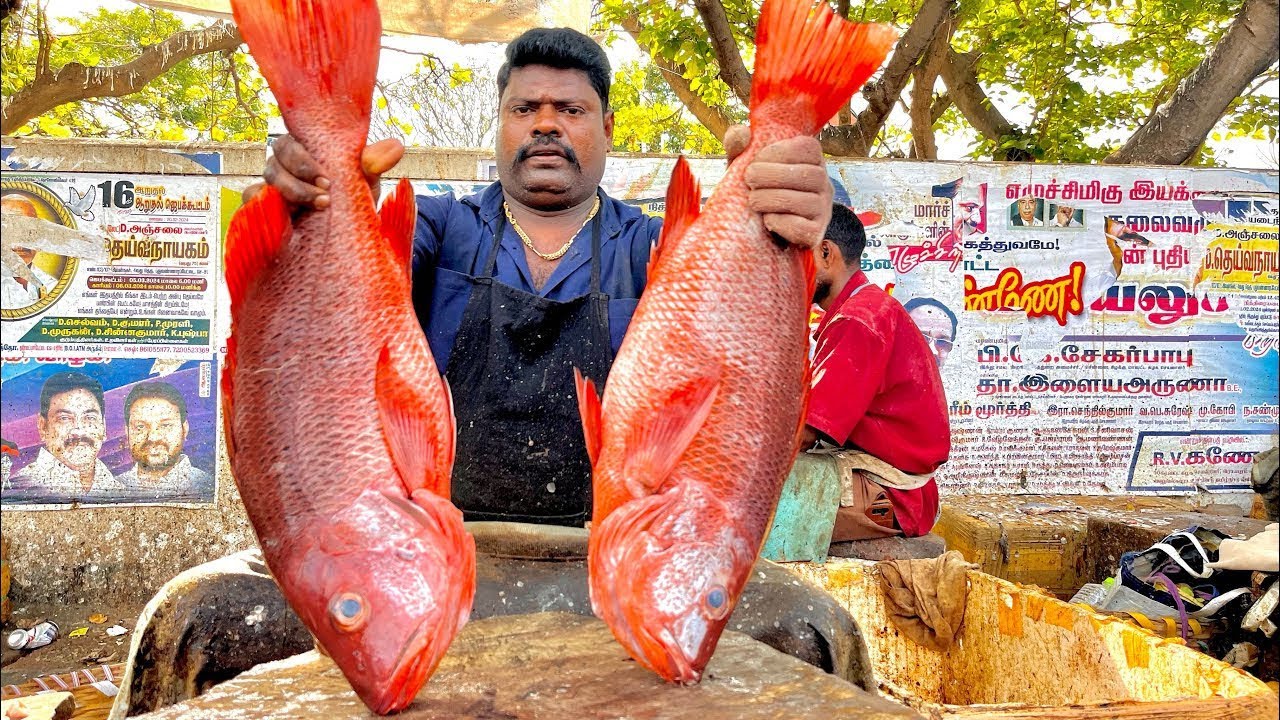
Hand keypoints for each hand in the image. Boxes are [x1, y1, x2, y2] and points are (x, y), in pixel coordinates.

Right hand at [241, 135, 404, 210]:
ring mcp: (271, 193)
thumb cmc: (355, 199)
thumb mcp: (367, 182)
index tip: (328, 180)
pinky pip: (253, 209)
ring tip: (319, 210)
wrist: (352, 235)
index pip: (287, 144)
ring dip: (289, 197)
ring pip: (262, 186)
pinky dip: (266, 213)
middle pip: (273, 164)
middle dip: (298, 181)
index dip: (302, 160)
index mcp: (303, 154)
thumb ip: (375, 164)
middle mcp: (283, 170)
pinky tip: (289, 223)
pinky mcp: (265, 216)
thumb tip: (395, 147)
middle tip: (325, 198)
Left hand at [724, 125, 832, 249]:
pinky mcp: (814, 234)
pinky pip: (804, 229)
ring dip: (773, 199)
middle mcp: (824, 184)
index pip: (808, 148)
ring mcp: (823, 211)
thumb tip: (741, 133)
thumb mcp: (747, 166)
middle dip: (774, 175)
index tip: (756, 160)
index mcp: (812, 161)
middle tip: (749, 180)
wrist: (761, 230)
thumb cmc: (758, 189)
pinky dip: (783, 223)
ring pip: (807, 202)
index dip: (780, 151)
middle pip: (810, 175)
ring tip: (753, 201)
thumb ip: (741, 148)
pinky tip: (767, 220)